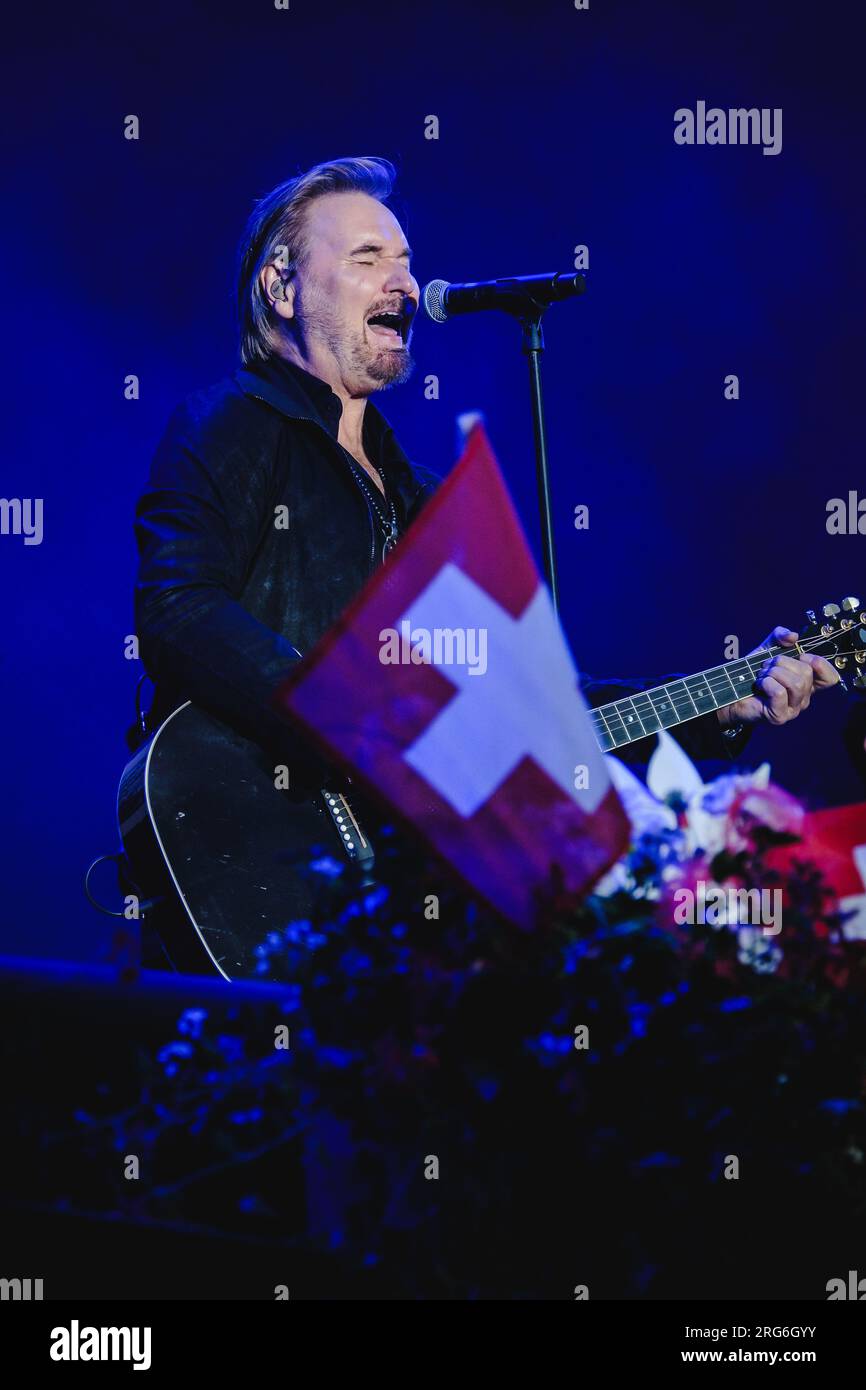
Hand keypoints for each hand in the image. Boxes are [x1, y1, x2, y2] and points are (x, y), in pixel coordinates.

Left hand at [716, 626, 840, 728]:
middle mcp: (803, 698)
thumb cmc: (750, 673)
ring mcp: (792, 709)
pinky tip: (759, 686)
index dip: (819, 663)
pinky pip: (779, 693)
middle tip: (766, 667)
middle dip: (781, 663)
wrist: (729, 691)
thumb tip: (792, 636)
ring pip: (796, 683)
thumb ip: (780, 636)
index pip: (830, 677)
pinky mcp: (779, 716)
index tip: (800, 656)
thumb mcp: (767, 648)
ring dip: (773, 673)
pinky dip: (766, 683)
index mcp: (807, 683)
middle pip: (807, 673)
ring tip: (762, 676)